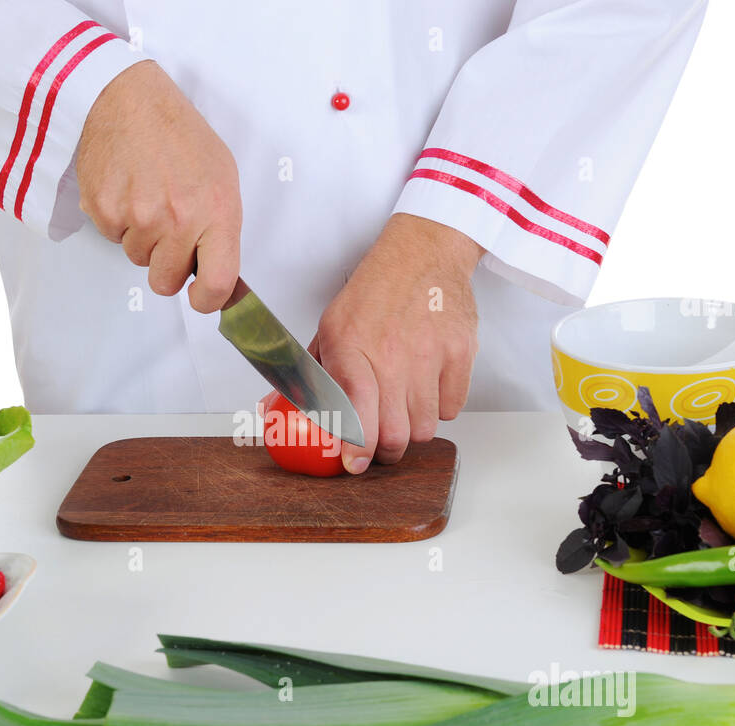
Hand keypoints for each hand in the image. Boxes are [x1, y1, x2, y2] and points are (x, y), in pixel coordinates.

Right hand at [76, 61, 241, 311]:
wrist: (127, 99)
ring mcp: (138, 217)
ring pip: (138, 260)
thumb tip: (221, 277)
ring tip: (147, 195)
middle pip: (166, 282)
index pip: (217, 283)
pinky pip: (113, 239)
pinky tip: (126, 188)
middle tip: (168, 229)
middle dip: (167, 265)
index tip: (200, 297)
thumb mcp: (221, 177)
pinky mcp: (104, 211)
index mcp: (216, 211)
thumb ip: (222, 230)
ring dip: (142, 238)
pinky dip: (118, 221)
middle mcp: (178, 219)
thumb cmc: (178, 136)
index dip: (207, 301)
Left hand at [314, 213, 481, 472]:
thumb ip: (312, 374)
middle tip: (380, 445)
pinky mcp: (461, 353)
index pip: (357, 413)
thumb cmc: (374, 292)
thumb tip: (273, 410)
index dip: (357, 448)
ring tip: (404, 411)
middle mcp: (392, 353)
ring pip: (426, 427)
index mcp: (352, 347)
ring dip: (413, 430)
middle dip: (386, 450)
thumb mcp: (331, 327)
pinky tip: (428, 388)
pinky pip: (452, 408)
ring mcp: (431, 354)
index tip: (354, 464)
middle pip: (395, 433)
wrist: (424, 252)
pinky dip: (440, 409)